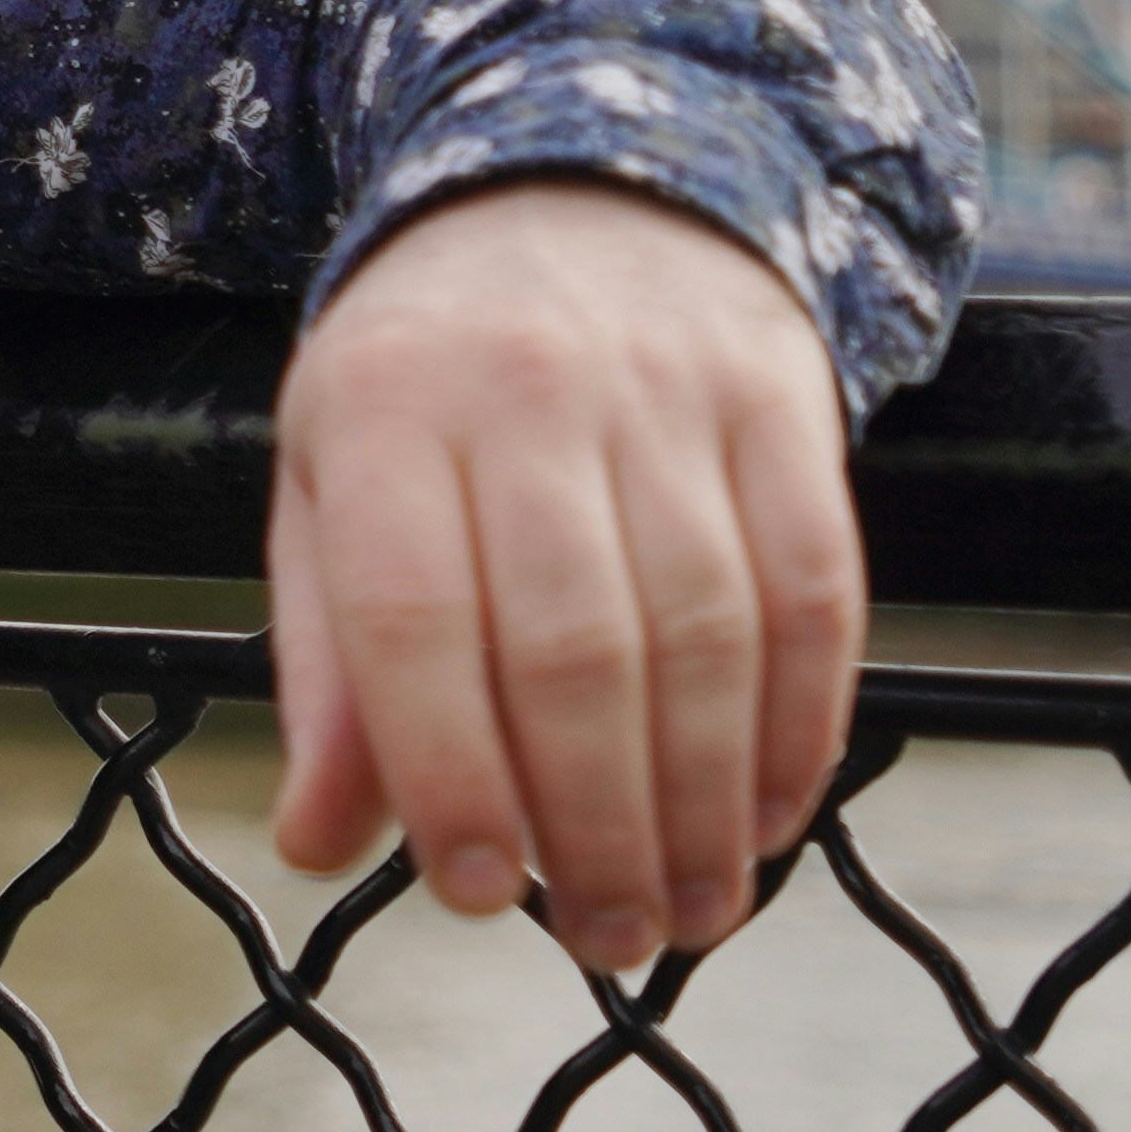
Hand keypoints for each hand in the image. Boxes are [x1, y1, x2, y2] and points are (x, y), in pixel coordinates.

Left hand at [263, 175, 864, 974]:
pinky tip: (770, 816)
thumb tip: (316, 843)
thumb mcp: (332, 489)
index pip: (411, 620)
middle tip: (607, 942)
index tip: (476, 896)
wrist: (574, 189)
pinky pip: (814, 591)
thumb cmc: (427, 383)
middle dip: (595, 824)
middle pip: (573, 648)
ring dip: (704, 804)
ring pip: (705, 634)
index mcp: (378, 409)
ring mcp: (664, 388)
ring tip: (689, 913)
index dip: (450, 774)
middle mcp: (521, 389)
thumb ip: (331, 670)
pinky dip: (800, 727)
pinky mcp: (784, 400)